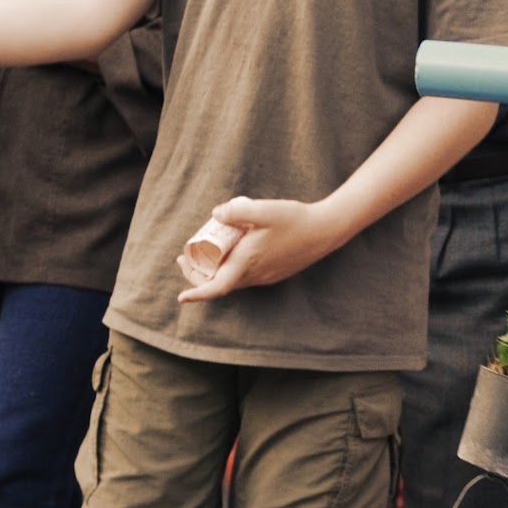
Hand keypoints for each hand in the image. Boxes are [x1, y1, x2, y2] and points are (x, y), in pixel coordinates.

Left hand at [177, 196, 339, 302]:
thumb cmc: (295, 219)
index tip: (181, 297)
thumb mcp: (264, 209)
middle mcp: (255, 275)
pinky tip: (231, 249)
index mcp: (247, 263)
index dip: (197, 293)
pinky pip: (245, 276)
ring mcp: (265, 276)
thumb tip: (215, 215)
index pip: (216, 287)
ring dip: (213, 271)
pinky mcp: (273, 273)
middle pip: (218, 284)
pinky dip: (230, 268)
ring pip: (231, 280)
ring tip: (202, 251)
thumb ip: (237, 210)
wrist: (326, 229)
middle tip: (183, 256)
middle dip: (196, 274)